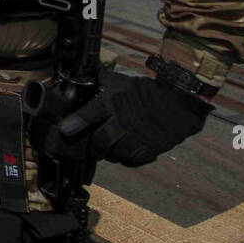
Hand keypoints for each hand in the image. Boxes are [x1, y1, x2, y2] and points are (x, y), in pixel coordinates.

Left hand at [54, 69, 211, 166]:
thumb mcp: (119, 81)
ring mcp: (137, 138)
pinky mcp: (150, 150)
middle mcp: (124, 122)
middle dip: (90, 145)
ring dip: (107, 153)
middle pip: (99, 142)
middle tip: (89, 143)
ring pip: (113, 154)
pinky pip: (131, 161)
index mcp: (113, 103)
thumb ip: (98, 83)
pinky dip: (125, 159)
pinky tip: (124, 151)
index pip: (90, 114)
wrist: (178, 102)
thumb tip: (78, 81)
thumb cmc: (145, 91)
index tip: (64, 130)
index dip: (75, 123)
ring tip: (107, 147)